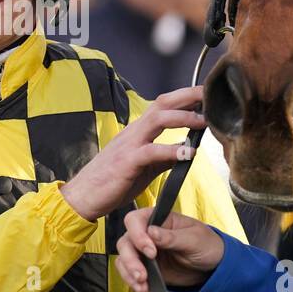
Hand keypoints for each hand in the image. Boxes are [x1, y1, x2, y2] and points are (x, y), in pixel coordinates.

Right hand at [59, 85, 206, 222]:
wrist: (83, 197)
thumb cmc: (111, 182)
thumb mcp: (144, 168)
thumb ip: (164, 157)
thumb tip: (186, 151)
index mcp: (137, 131)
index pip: (163, 106)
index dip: (184, 97)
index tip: (206, 94)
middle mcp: (133, 132)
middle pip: (161, 104)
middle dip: (187, 96)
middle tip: (210, 95)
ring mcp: (129, 145)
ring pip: (157, 120)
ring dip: (182, 117)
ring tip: (203, 121)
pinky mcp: (126, 162)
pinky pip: (151, 151)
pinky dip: (171, 150)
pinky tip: (188, 153)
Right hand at [115, 208, 225, 291]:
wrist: (214, 268)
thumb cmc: (207, 245)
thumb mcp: (194, 239)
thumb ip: (172, 237)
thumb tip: (151, 232)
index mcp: (159, 219)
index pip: (135, 220)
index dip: (137, 235)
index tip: (151, 251)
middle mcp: (147, 234)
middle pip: (125, 242)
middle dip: (131, 261)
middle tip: (143, 275)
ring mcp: (145, 252)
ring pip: (124, 259)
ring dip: (130, 274)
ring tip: (143, 286)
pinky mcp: (147, 269)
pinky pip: (131, 275)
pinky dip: (135, 284)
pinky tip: (147, 290)